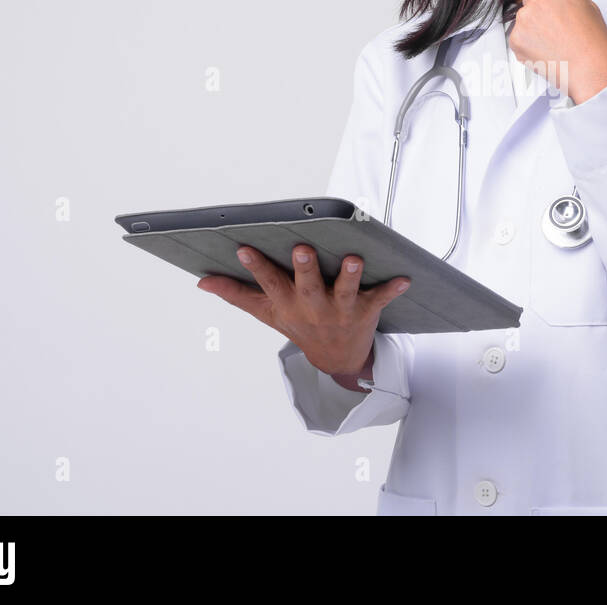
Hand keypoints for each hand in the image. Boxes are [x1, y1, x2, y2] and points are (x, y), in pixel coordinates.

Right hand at [196, 245, 409, 379]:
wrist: (337, 358)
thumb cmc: (299, 324)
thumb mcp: (266, 313)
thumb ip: (236, 295)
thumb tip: (202, 282)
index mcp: (287, 303)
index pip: (268, 283)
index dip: (256, 267)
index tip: (244, 248)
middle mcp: (313, 306)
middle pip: (308, 285)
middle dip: (305, 268)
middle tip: (301, 249)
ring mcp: (341, 310)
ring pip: (346, 291)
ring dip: (350, 275)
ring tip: (354, 259)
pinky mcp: (366, 311)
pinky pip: (381, 298)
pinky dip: (393, 289)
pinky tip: (405, 278)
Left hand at [508, 0, 606, 102]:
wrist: (589, 70)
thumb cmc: (593, 42)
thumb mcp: (588, 6)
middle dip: (538, 9)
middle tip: (554, 26)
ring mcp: (524, 17)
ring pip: (523, 18)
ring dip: (532, 28)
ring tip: (553, 42)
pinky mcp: (515, 38)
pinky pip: (517, 37)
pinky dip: (527, 45)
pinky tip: (545, 51)